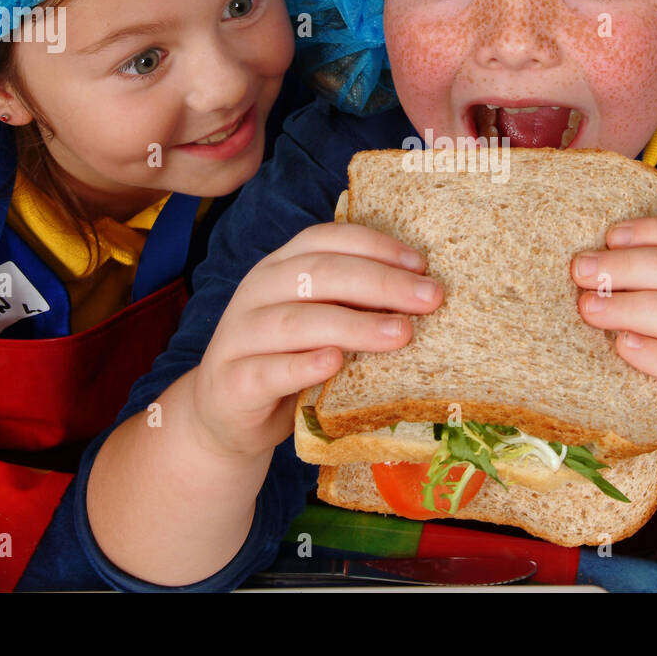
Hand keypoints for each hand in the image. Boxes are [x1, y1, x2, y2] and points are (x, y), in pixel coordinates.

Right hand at [192, 222, 442, 457]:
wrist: (226, 415)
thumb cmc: (288, 360)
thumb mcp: (319, 322)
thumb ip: (352, 302)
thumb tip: (422, 292)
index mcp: (280, 267)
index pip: (326, 239)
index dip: (375, 246)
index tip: (422, 264)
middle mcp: (256, 292)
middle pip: (319, 275)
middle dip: (381, 283)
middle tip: (430, 299)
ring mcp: (239, 336)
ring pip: (297, 321)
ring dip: (354, 325)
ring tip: (401, 334)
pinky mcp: (232, 382)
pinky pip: (269, 370)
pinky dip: (303, 366)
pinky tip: (336, 363)